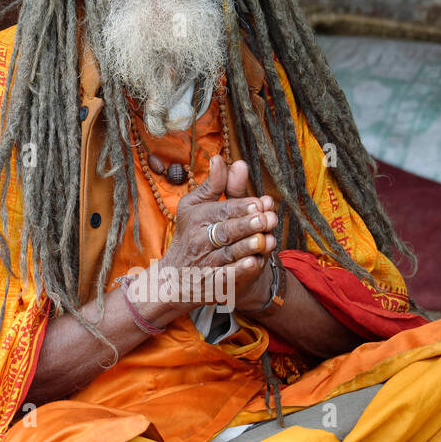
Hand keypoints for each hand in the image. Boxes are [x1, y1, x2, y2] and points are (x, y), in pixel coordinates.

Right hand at [155, 155, 276, 314]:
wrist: (173, 279)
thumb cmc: (189, 236)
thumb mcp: (195, 207)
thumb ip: (214, 186)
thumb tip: (220, 158)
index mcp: (197, 219)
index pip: (222, 211)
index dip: (241, 207)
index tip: (260, 202)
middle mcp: (200, 240)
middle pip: (226, 231)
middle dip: (248, 225)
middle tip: (267, 219)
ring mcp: (206, 263)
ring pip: (229, 254)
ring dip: (248, 247)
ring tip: (267, 240)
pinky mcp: (213, 283)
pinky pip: (227, 276)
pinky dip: (241, 270)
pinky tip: (255, 263)